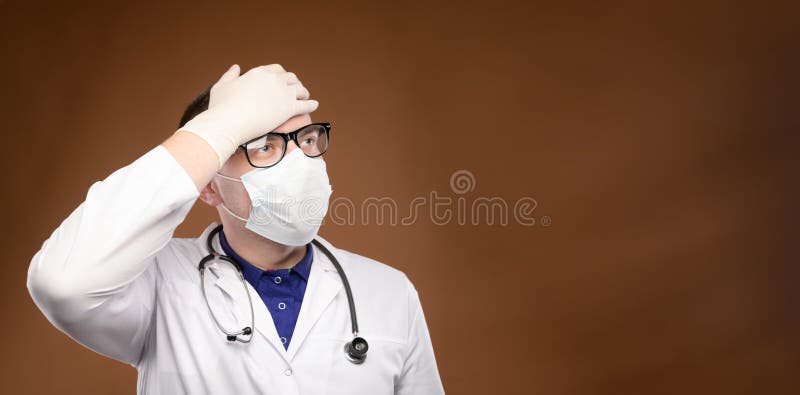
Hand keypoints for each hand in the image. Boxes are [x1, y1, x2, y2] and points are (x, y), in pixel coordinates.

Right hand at [177, 64, 318, 167]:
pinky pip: (306, 105)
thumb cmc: (222, 107)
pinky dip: (311, 105)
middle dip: (294, 83)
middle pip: (291, 78)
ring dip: (303, 93)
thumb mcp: (222, 86)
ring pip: (300, 89)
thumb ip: (230, 75)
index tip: (281, 82)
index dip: (280, 76)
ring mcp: (283, 93)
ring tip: (305, 97)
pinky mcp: (289, 108)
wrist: (229, 122)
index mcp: (259, 73)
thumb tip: (236, 67)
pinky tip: (315, 105)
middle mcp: (274, 80)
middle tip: (295, 89)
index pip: (275, 69)